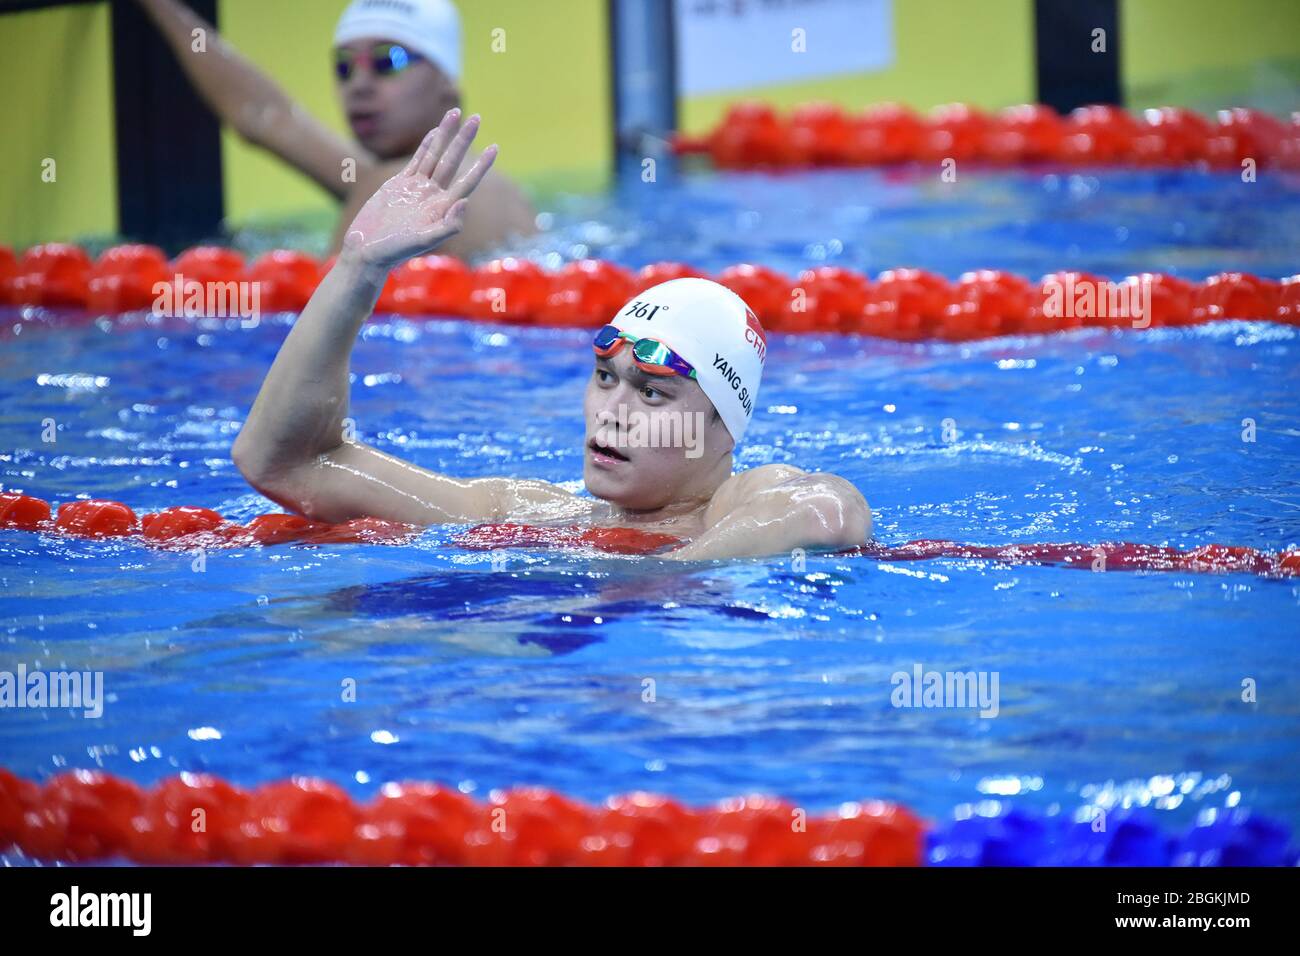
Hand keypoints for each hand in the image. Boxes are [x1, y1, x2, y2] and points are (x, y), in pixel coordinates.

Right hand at [341, 109, 496, 269]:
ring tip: (455, 113)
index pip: (468, 181)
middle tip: (477, 118)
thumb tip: (465, 202)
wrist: (367, 249)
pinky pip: (417, 160)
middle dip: (464, 139)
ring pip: (435, 155)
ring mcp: (417, 188)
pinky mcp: (399, 184)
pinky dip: (426, 145)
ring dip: (445, 135)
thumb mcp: (424, 240)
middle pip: (453, 161)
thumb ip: (447, 226)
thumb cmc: (395, 251)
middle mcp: (433, 195)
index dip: (482, 165)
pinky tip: (434, 133)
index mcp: (442, 208)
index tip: (495, 147)